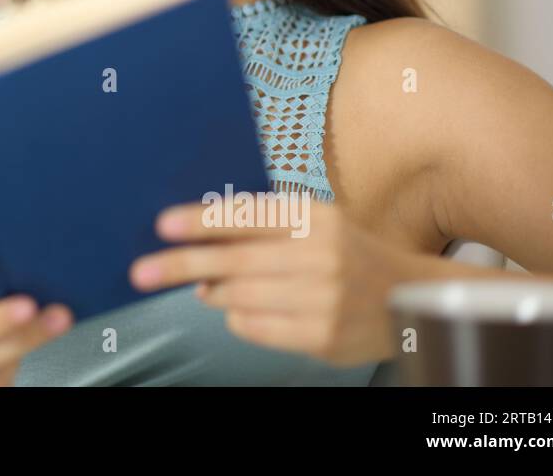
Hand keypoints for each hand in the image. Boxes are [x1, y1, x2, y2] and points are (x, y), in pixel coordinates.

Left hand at [129, 197, 407, 365]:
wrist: (409, 295)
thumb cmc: (347, 254)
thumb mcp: (313, 224)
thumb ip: (261, 227)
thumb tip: (199, 243)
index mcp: (315, 218)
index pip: (246, 217)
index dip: (201, 221)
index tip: (163, 226)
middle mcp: (321, 255)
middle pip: (235, 260)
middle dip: (183, 265)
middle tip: (143, 272)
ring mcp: (323, 298)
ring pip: (240, 297)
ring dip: (213, 293)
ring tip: (206, 288)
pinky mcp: (322, 335)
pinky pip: (255, 328)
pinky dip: (238, 318)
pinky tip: (242, 309)